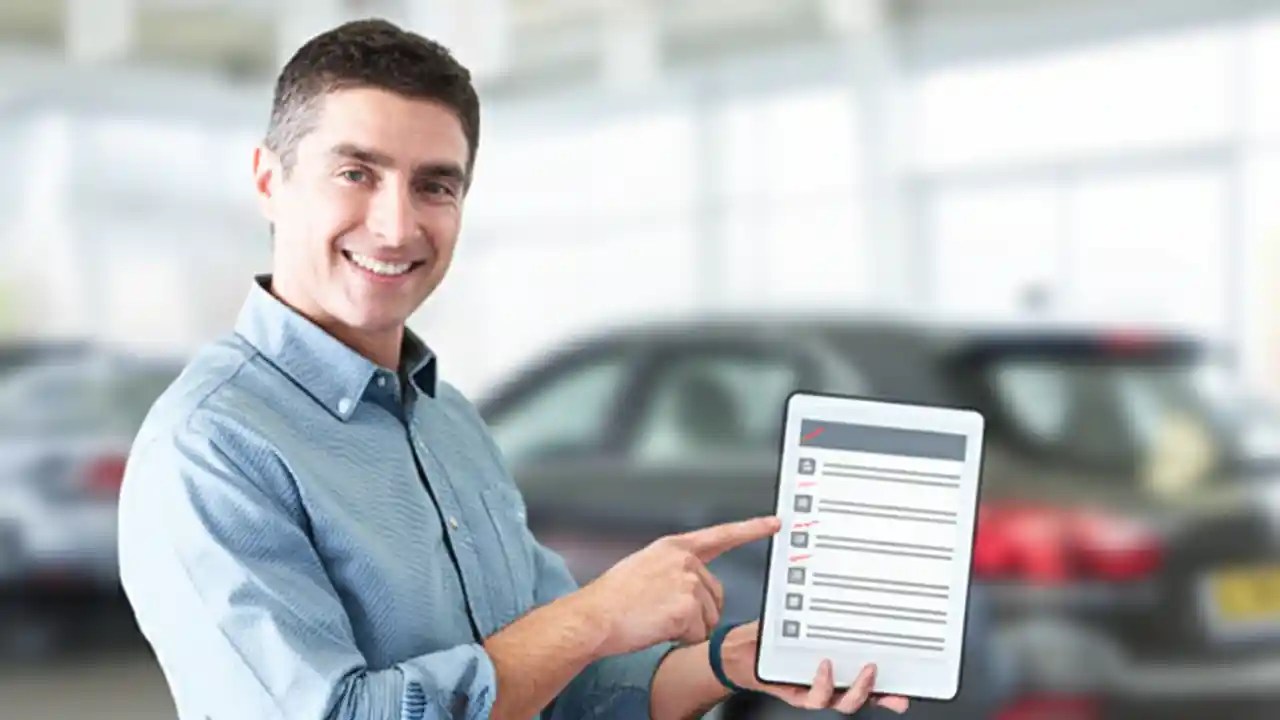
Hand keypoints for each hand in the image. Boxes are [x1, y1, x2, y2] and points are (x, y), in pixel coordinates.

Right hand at [576, 516, 780, 656]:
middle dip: (697, 612)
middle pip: (715, 595)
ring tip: (655, 618)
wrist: (594, 616)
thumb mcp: (644, 567)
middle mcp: (684, 560)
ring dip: (687, 627)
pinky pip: (698, 634)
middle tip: (662, 612)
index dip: (751, 528)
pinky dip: (680, 639)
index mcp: (674, 547)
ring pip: (708, 618)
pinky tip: (657, 627)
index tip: (775, 523)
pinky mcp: (687, 607)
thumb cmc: (612, 598)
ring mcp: (687, 582)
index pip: (721, 535)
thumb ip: (674, 569)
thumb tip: (695, 588)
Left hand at [721, 621, 909, 713]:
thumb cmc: (774, 635)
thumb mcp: (806, 619)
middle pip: (867, 695)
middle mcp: (832, 681)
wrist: (741, 649)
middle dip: (886, 694)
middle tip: (899, 684)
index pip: (874, 676)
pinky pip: (814, 698)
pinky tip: (824, 666)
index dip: (895, 680)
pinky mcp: (796, 692)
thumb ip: (827, 612)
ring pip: (845, 703)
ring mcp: (815, 689)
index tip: (916, 676)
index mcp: (839, 664)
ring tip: (867, 671)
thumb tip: (854, 583)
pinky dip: (823, 684)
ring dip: (859, 690)